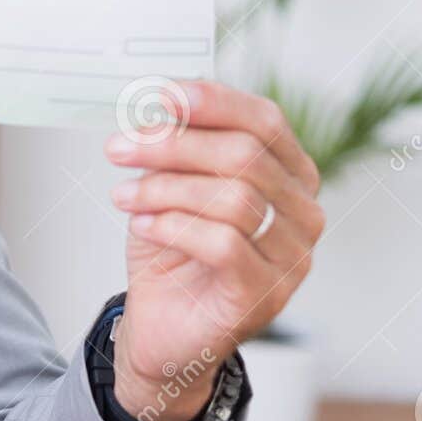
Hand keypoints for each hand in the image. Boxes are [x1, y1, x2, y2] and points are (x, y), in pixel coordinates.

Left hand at [104, 80, 323, 420]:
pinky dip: (174, 226)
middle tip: (118, 147)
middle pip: (245, 156)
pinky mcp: (266, 293)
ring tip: (122, 195)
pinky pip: (224, 243)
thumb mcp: (170, 184)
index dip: (213, 101)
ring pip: (235, 198)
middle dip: (172, 145)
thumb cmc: (172, 249)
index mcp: (289, 174)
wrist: (164, 325)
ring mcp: (292, 256)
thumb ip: (177, 143)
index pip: (266, 121)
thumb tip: (160, 99)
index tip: (159, 95)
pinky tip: (142, 226)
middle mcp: (303, 213)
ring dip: (164, 188)